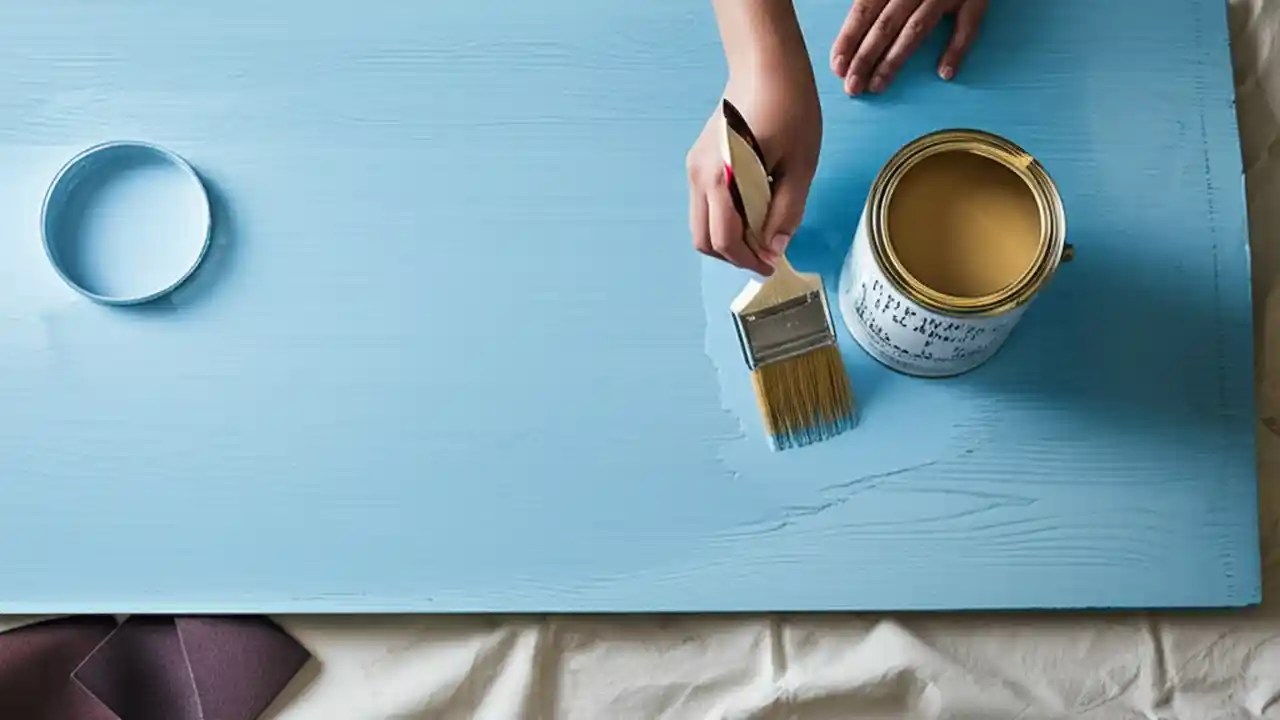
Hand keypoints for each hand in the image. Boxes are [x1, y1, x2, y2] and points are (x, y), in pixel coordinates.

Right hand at [688, 0, 821, 275]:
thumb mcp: (800, 166)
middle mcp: (700, 176)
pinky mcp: (697, 161)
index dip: (749, 260)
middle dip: (733, 255)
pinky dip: (723, 219)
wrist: (766, 68)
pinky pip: (704, 204)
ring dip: (727, 238)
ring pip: (700, 224)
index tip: (772, 266)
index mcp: (724, 178)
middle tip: (765, 256)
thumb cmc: (789, 110)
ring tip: (761, 234)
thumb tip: (775, 249)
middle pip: (704, 240)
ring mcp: (694, 168)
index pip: (726, 240)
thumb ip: (787, 212)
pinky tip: (751, 209)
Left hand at [831, 0, 988, 95]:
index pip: (864, 10)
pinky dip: (957, 49)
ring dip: (895, 60)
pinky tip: (945, 72)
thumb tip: (853, 23)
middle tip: (852, 87)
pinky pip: (967, 26)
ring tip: (878, 86)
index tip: (837, 66)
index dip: (849, 39)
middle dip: (865, 58)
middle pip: (885, 25)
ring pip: (916, 29)